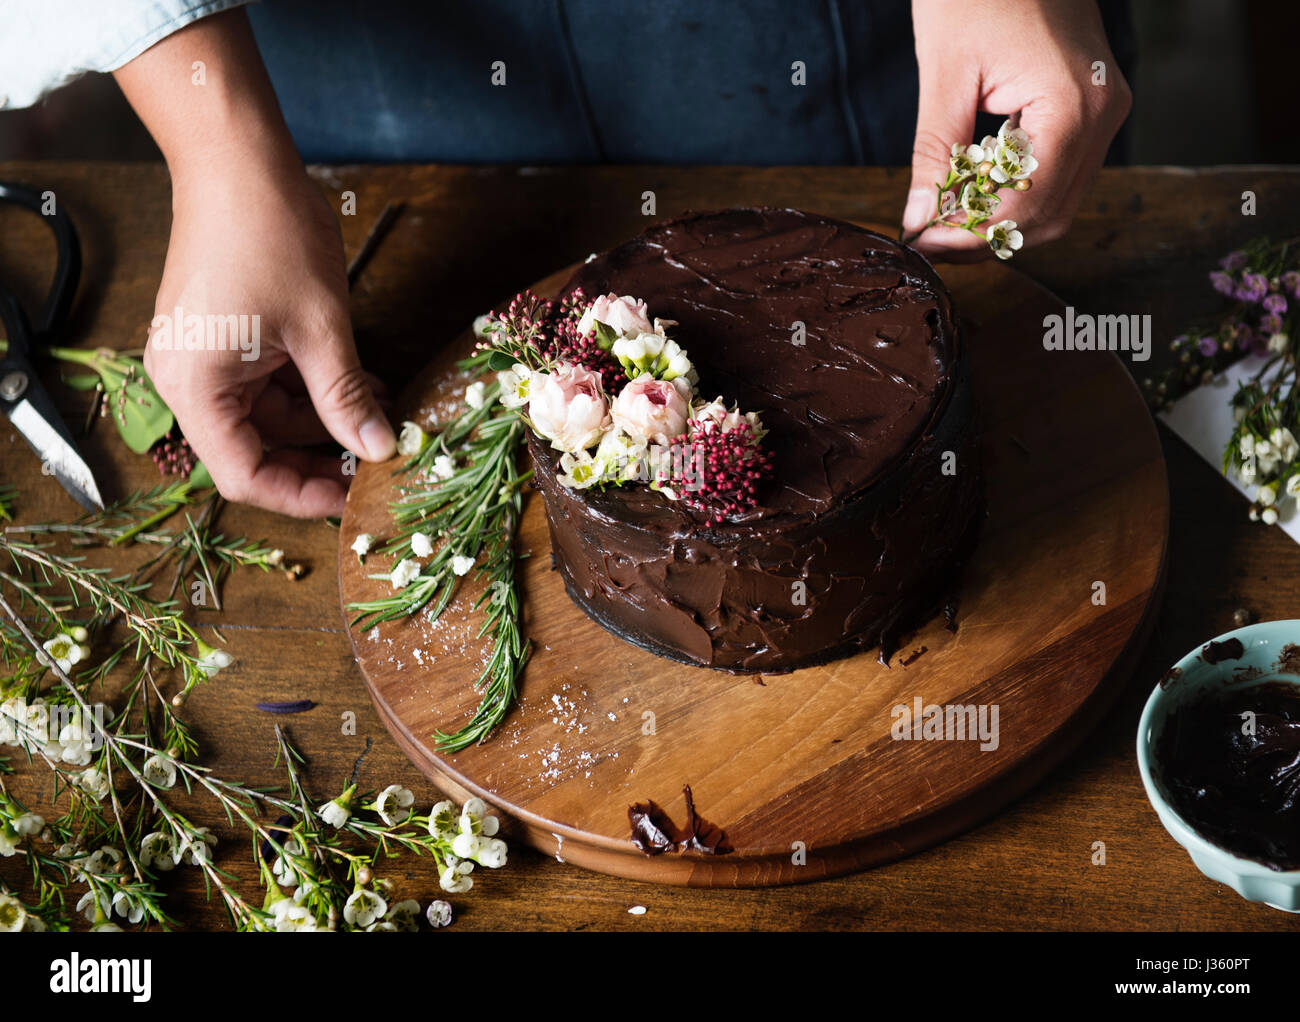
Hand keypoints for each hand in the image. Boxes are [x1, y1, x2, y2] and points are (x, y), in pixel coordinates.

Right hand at [115, 8, 394, 515]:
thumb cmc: (270, 234)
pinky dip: (314, 390)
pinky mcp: (224, 338)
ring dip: (325, 420)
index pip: (244, 474)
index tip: (353, 496)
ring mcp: (204, 358)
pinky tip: (365, 388)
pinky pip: (269, 384)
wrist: (237, 158)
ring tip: (384, 418)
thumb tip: (379, 448)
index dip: (302, 495)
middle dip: (319, 456)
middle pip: (255, 449)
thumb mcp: (321, 329)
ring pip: (269, 417)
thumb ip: (346, 396)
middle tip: (377, 460)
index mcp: (196, 388)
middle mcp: (188, 381)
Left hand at [902, 0, 1131, 261]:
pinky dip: (1015, 191)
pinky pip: (1058, 172)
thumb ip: (934, 154)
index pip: (1028, 205)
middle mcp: (1104, 114)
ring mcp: (1105, 111)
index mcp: (1074, 106)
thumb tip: (918, 220)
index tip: (924, 244)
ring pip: (1058, 202)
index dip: (973, 235)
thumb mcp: (944, 74)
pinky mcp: (1092, 106)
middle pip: (1050, 215)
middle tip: (929, 239)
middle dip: (987, 236)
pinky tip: (971, 187)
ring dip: (1001, 220)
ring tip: (943, 218)